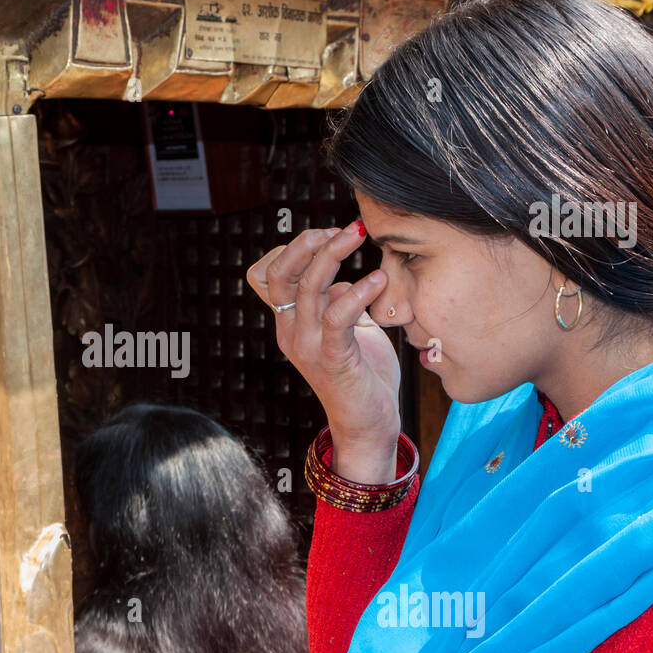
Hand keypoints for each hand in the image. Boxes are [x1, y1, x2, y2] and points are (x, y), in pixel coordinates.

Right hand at [246, 222, 401, 477]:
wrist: (367, 424)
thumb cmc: (362, 376)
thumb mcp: (345, 331)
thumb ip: (337, 304)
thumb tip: (339, 281)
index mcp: (290, 323)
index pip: (274, 273)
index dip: (296, 247)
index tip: (329, 233)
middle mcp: (291, 332)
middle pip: (283, 273)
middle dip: (309, 242)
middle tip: (343, 228)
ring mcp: (309, 346)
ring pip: (310, 287)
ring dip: (334, 255)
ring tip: (359, 236)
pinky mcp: (333, 359)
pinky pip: (338, 317)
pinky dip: (357, 292)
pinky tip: (378, 279)